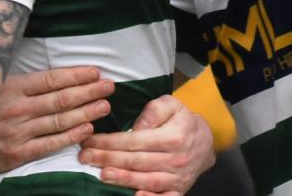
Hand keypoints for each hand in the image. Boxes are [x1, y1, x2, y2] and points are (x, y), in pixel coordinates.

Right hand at [0, 66, 113, 176]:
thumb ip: (16, 81)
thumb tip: (44, 73)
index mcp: (12, 87)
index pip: (52, 79)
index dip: (77, 75)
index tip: (95, 72)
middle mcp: (18, 108)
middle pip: (62, 98)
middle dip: (89, 91)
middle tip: (110, 86)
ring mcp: (18, 132)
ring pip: (60, 120)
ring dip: (86, 112)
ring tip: (104, 106)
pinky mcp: (16, 153)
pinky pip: (49, 144)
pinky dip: (70, 136)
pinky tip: (86, 130)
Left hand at [78, 94, 214, 195]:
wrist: (206, 141)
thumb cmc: (182, 120)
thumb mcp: (171, 104)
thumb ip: (153, 111)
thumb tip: (136, 127)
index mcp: (172, 136)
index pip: (134, 141)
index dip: (110, 141)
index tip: (90, 140)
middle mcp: (175, 158)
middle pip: (136, 161)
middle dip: (107, 159)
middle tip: (84, 157)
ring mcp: (178, 177)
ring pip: (146, 180)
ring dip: (122, 179)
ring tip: (101, 175)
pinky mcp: (179, 190)